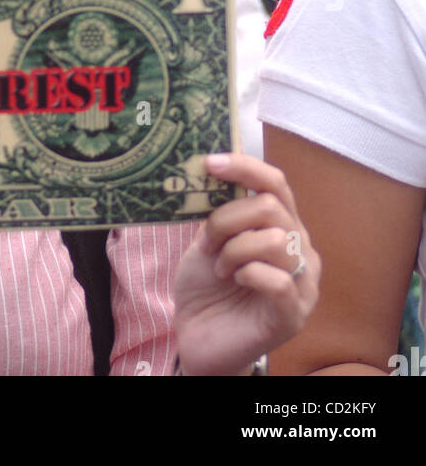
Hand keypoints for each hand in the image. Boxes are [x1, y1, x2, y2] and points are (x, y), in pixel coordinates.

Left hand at [173, 152, 319, 375]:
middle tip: (208, 244)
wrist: (198, 339)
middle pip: (271, 206)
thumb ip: (217, 210)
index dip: (244, 167)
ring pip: (276, 240)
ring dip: (235, 251)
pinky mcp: (295, 314)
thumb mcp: (207, 240)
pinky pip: (278, 280)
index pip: (275, 183)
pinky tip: (236, 282)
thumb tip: (211, 172)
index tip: (210, 163)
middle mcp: (300, 249)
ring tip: (222, 269)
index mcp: (282, 226)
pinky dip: (248, 273)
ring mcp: (303, 283)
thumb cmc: (207, 288)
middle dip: (227, 220)